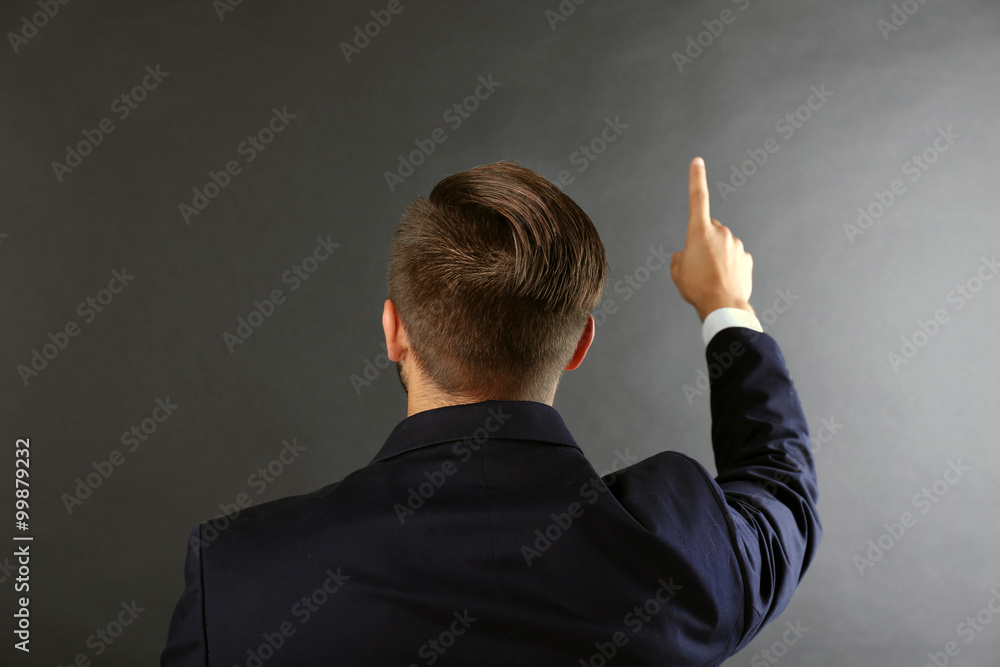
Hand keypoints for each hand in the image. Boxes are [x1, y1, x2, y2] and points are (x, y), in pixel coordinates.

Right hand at [670, 157, 754, 321]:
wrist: (723, 306)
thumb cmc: (697, 288)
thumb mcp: (677, 273)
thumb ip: (679, 259)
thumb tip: (684, 256)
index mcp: (699, 232)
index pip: (697, 199)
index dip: (696, 179)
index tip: (697, 162)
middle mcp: (720, 232)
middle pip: (709, 230)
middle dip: (704, 241)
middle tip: (698, 265)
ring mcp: (736, 244)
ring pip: (723, 245)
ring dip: (716, 256)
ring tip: (711, 277)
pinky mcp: (746, 258)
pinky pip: (734, 258)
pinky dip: (728, 266)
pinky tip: (723, 281)